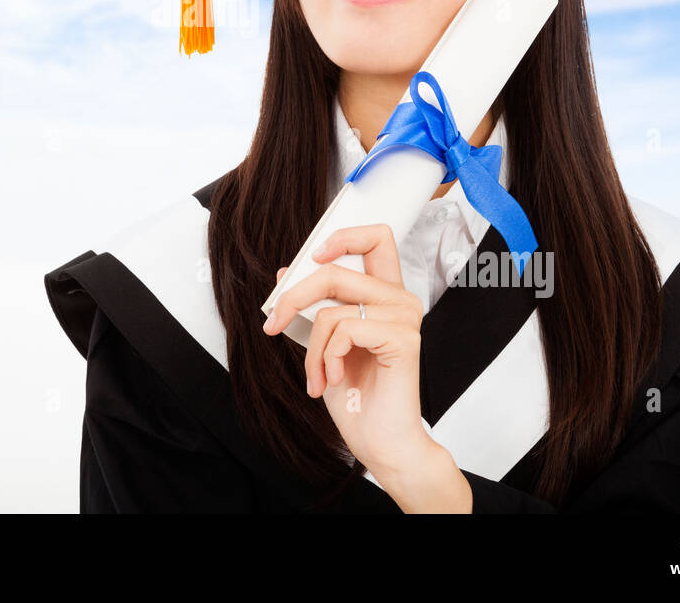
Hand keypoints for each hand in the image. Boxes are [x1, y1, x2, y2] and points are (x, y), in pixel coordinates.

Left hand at [264, 223, 440, 480]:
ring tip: (317, 376)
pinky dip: (326, 358)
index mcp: (385, 294)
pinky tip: (333, 379)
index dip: (343, 236)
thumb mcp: (323, 343)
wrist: (381, 442)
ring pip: (331, 308)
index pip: (376, 237)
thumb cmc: (356, 395)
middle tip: (274, 323)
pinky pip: (343, 330)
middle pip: (335, 269)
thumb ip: (312, 305)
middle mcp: (400, 299)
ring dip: (312, 348)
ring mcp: (405, 317)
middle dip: (294, 297)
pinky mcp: (403, 339)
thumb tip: (284, 273)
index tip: (312, 256)